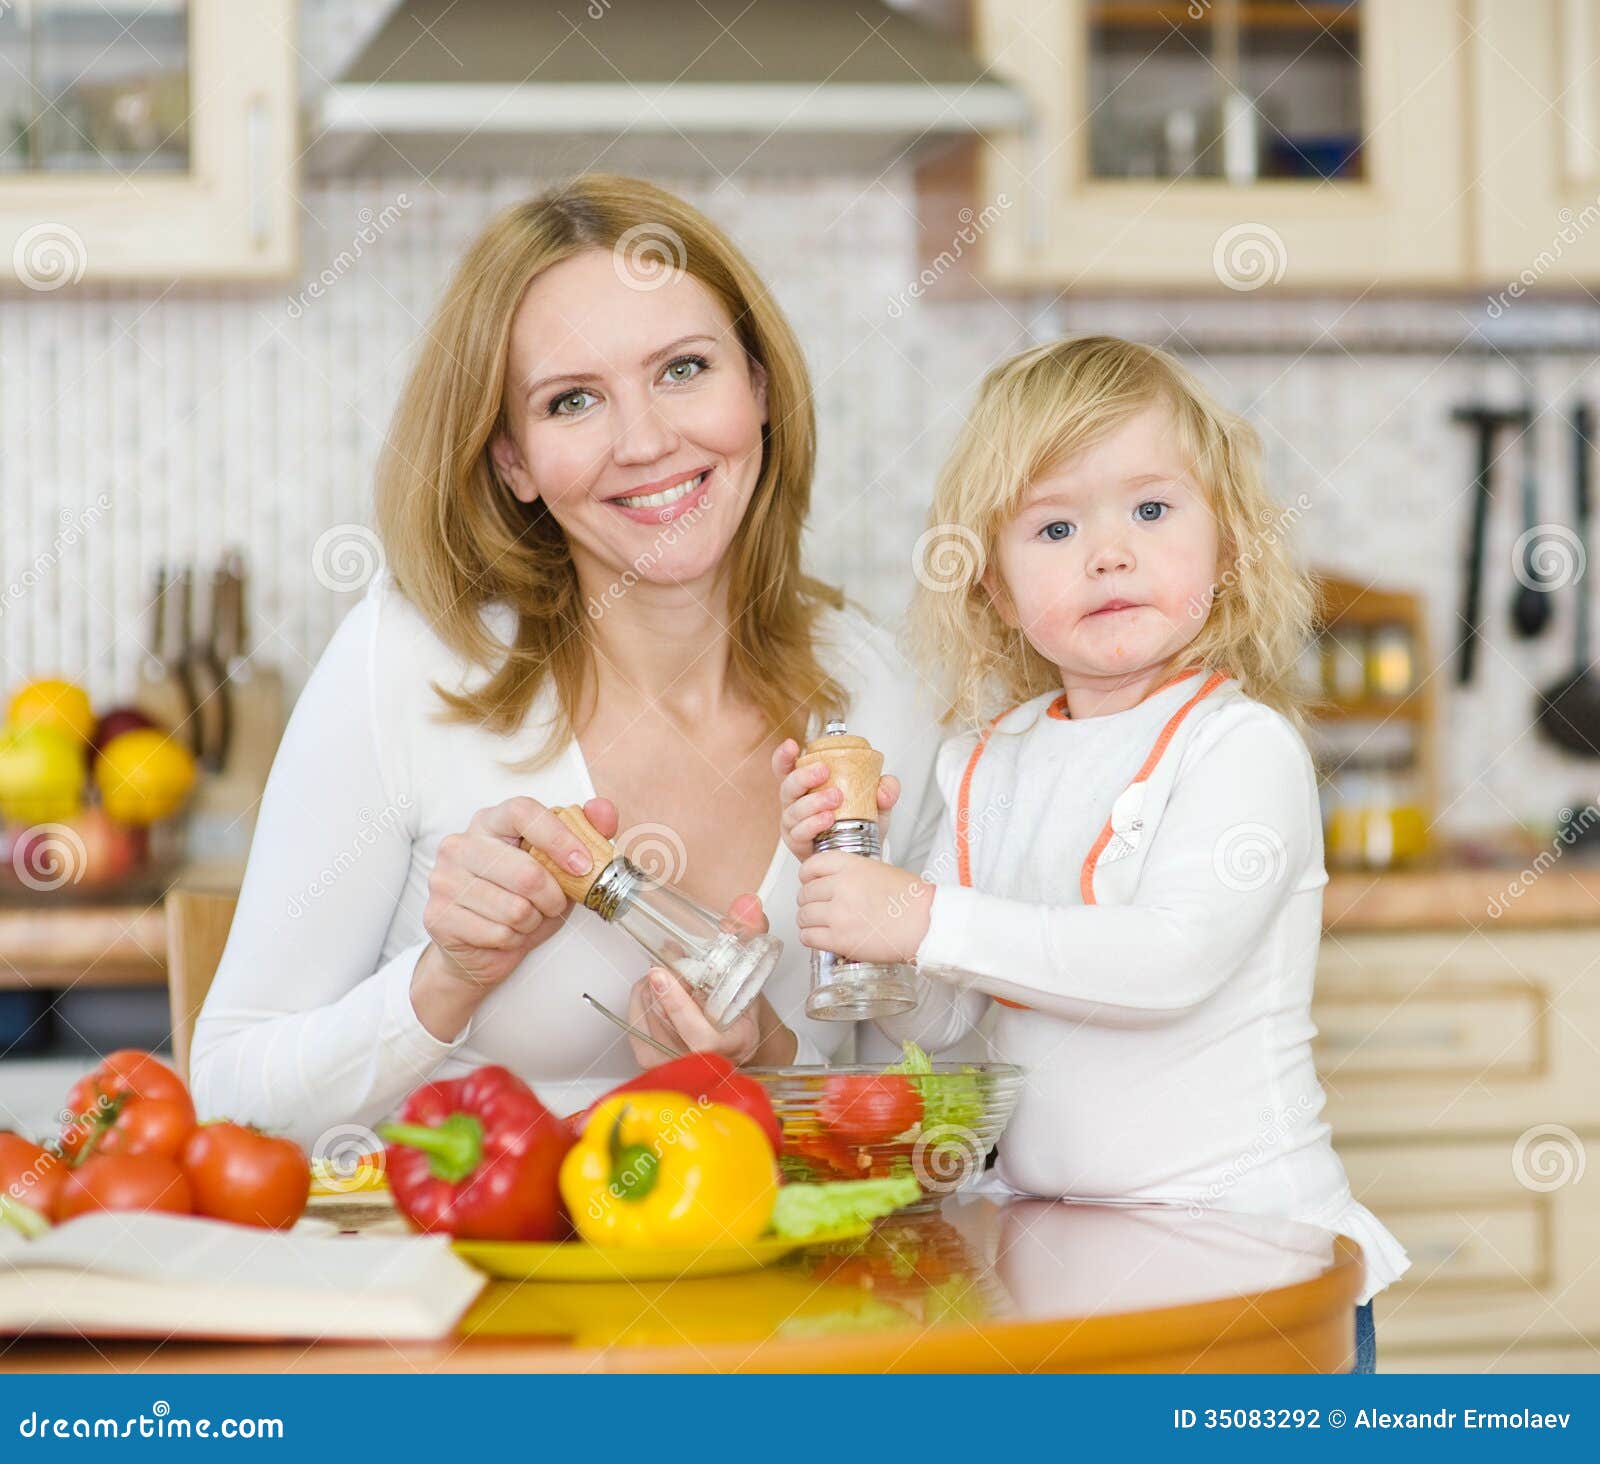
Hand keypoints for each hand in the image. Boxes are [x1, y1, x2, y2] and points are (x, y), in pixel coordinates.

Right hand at [421, 794, 617, 989]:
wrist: (481, 947)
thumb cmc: (521, 900)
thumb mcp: (559, 868)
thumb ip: (586, 835)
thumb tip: (604, 811)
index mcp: (490, 821)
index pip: (523, 812)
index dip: (559, 838)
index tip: (583, 865)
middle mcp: (460, 844)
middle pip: (526, 871)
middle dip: (553, 898)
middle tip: (553, 903)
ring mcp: (444, 879)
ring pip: (516, 909)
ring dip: (533, 922)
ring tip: (524, 919)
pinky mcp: (438, 915)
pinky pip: (498, 933)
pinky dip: (514, 940)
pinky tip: (504, 933)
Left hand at [623, 894, 798, 1067]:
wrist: (736, 1038)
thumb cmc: (743, 1008)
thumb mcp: (752, 971)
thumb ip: (749, 936)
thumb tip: (747, 904)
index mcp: (734, 1045)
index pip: (700, 1037)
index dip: (677, 1006)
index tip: (660, 974)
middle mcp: (704, 1064)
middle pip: (666, 1024)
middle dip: (661, 986)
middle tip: (665, 961)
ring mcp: (676, 1068)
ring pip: (647, 1023)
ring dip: (651, 990)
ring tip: (664, 973)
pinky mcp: (653, 1063)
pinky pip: (636, 1026)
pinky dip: (641, 1001)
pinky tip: (654, 988)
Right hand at [773, 738, 899, 860]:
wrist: (861, 854)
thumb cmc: (860, 822)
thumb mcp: (877, 802)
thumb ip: (885, 789)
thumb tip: (883, 789)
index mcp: (807, 784)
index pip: (787, 767)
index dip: (784, 755)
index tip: (792, 745)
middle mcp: (796, 801)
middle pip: (788, 785)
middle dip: (804, 776)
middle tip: (824, 772)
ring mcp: (794, 822)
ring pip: (794, 809)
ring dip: (814, 801)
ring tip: (835, 798)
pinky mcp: (797, 842)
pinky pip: (800, 832)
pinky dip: (813, 824)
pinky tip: (827, 819)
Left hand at [796, 850, 932, 965]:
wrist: (926, 924)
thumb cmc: (910, 899)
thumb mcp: (878, 870)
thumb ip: (851, 873)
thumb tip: (830, 882)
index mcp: (850, 866)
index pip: (811, 866)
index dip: (807, 876)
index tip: (809, 882)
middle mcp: (840, 887)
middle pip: (804, 893)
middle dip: (809, 901)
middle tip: (819, 906)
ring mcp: (838, 914)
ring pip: (803, 916)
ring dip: (809, 920)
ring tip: (821, 923)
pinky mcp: (840, 940)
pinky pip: (808, 937)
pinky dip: (811, 937)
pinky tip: (822, 936)